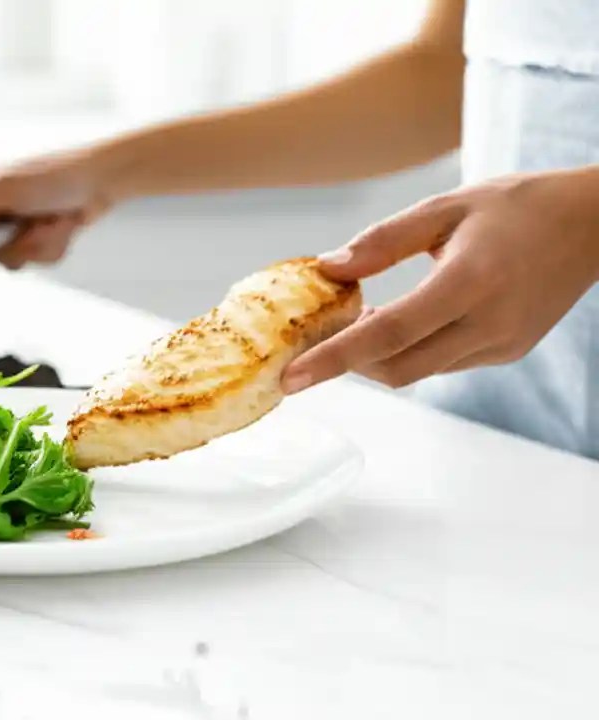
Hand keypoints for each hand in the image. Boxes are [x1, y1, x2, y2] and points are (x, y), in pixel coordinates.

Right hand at [0, 147, 119, 268]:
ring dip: (41, 244)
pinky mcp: (39, 236)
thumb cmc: (53, 175)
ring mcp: (17, 226)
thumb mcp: (1, 191)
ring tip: (54, 221)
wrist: (104, 178)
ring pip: (17, 260)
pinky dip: (55, 246)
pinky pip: (39, 258)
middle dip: (16, 245)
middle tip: (32, 222)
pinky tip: (65, 225)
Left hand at [283, 166, 598, 392]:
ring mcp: (501, 345)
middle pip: (396, 368)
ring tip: (349, 322)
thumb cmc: (517, 207)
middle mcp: (488, 324)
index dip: (334, 358)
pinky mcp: (507, 352)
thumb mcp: (444, 207)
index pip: (389, 333)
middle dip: (345, 363)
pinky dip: (407, 351)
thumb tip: (327, 270)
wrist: (595, 224)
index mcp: (470, 281)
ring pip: (417, 370)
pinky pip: (442, 363)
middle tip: (306, 345)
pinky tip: (391, 322)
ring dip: (374, 356)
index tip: (291, 377)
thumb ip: (381, 241)